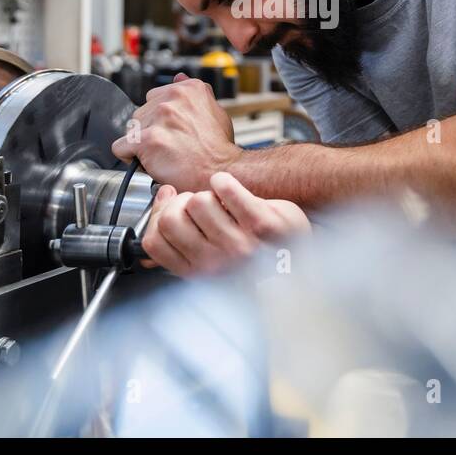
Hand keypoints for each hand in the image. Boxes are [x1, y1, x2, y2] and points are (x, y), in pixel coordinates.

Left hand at [111, 73, 239, 192]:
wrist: (220, 172)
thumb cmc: (218, 148)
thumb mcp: (215, 111)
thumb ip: (195, 95)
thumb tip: (179, 77)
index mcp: (188, 88)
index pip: (154, 98)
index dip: (159, 119)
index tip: (171, 131)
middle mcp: (173, 97)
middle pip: (140, 113)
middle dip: (149, 130)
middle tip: (169, 146)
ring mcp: (160, 116)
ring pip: (130, 130)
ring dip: (141, 145)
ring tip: (163, 155)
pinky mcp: (149, 138)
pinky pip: (121, 147)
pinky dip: (130, 158)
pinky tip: (148, 162)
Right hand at [140, 172, 309, 276]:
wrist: (302, 259)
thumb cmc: (256, 257)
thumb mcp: (211, 256)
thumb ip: (182, 235)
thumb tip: (161, 199)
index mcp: (198, 273)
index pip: (153, 241)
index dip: (158, 216)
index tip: (170, 205)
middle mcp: (215, 264)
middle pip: (169, 218)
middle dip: (181, 203)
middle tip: (199, 205)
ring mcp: (238, 246)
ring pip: (197, 201)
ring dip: (208, 194)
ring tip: (224, 204)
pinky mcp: (261, 225)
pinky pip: (225, 188)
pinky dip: (225, 181)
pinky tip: (230, 187)